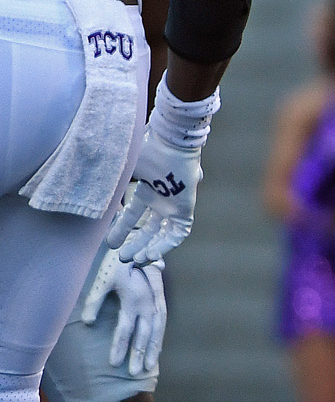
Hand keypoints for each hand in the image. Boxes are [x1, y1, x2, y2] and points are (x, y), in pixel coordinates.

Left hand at [80, 257, 165, 377]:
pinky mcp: (159, 301)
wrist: (139, 244)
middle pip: (144, 335)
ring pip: (157, 332)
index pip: (125, 330)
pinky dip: (158, 338)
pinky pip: (161, 324)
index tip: (114, 364)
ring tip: (148, 367)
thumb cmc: (116, 262)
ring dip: (152, 350)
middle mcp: (148, 304)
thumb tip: (89, 323)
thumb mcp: (102, 279)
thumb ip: (95, 301)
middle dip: (138, 355)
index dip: (119, 348)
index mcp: (134, 300)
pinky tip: (155, 348)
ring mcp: (157, 303)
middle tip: (133, 373)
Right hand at [105, 134, 203, 265]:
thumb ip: (106, 182)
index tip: (109, 243)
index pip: (133, 213)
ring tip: (135, 259)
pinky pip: (177, 233)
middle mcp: (160, 198)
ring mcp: (173, 203)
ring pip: (162, 233)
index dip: (121, 228)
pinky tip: (151, 253)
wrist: (168, 141)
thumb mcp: (118, 167)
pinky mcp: (185, 208)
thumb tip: (81, 190)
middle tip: (122, 258)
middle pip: (148, 227)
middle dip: (135, 243)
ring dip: (149, 247)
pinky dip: (166, 245)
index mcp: (145, 187)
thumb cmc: (143, 149)